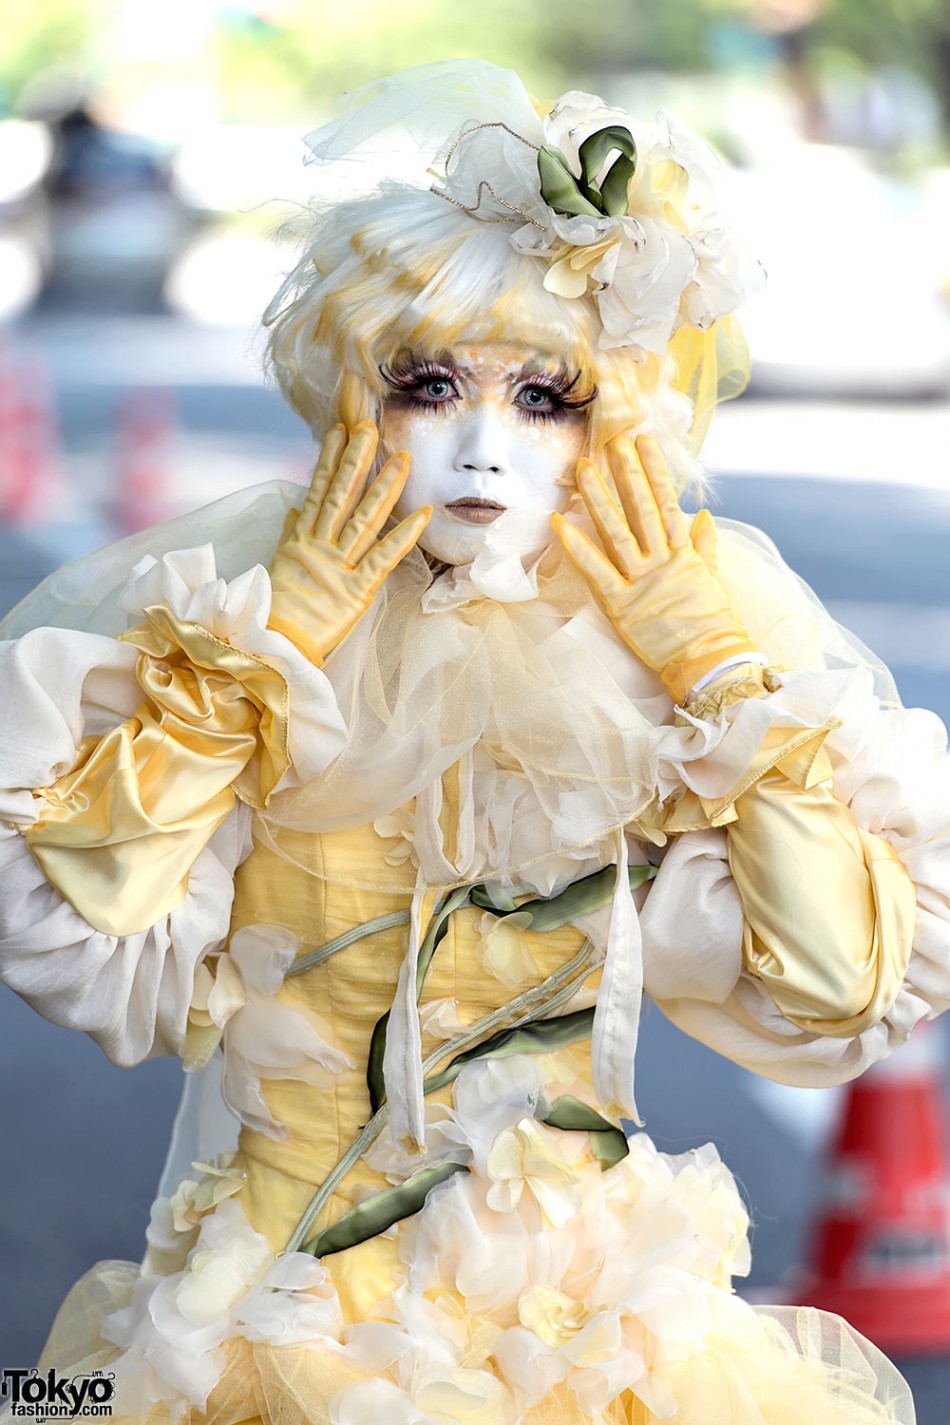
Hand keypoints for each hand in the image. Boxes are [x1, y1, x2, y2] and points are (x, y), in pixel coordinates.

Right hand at [268, 421, 430, 664]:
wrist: (273, 648)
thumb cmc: (277, 611)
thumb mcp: (282, 566)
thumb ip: (292, 534)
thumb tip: (295, 509)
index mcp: (302, 540)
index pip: (319, 492)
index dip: (330, 460)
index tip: (341, 429)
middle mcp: (320, 546)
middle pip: (342, 496)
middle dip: (357, 460)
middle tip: (371, 427)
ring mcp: (338, 566)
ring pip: (365, 520)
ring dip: (385, 488)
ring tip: (404, 460)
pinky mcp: (356, 590)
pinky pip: (384, 558)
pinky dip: (404, 536)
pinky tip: (422, 514)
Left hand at [552, 435, 756, 702]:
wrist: (713, 662)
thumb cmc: (714, 625)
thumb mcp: (712, 580)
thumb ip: (704, 546)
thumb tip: (703, 516)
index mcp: (683, 553)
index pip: (667, 502)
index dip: (655, 471)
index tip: (644, 442)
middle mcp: (662, 560)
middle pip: (641, 509)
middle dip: (626, 473)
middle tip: (610, 441)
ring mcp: (641, 581)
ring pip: (617, 531)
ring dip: (599, 498)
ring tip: (583, 469)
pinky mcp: (622, 604)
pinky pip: (595, 570)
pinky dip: (577, 546)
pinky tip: (559, 522)